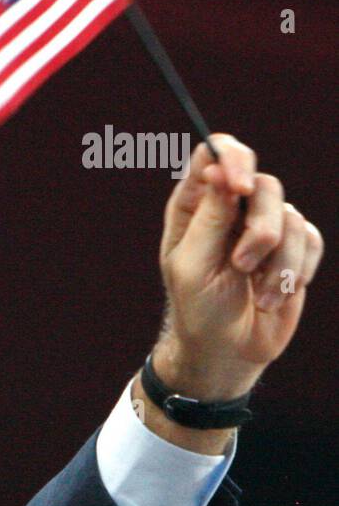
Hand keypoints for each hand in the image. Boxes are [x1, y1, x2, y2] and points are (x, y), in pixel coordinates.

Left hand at [156, 134, 323, 399]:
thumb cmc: (198, 309)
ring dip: (277, 260)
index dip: (234, 160)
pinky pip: (312, 239)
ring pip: (291, 215)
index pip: (215, 154)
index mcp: (195, 206)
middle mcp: (231, 209)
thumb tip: (218, 170)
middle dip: (260, 229)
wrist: (228, 350)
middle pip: (263, 184)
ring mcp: (264, 227)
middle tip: (242, 264)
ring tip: (255, 289)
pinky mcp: (295, 248)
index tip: (240, 188)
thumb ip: (208, 217)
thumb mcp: (193, 265)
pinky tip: (272, 294)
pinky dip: (295, 270)